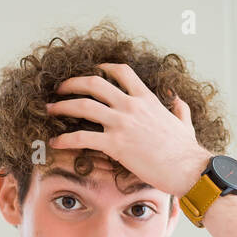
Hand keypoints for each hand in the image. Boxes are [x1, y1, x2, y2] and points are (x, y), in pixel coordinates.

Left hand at [46, 62, 211, 198]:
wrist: (187, 168)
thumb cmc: (186, 150)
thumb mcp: (184, 121)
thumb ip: (178, 107)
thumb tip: (177, 98)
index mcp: (146, 98)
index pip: (120, 71)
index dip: (102, 68)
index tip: (91, 71)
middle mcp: (131, 105)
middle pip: (93, 83)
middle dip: (72, 83)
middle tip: (60, 89)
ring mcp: (121, 123)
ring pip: (83, 106)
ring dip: (62, 106)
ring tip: (49, 110)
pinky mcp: (115, 144)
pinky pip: (82, 138)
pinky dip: (65, 139)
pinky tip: (55, 142)